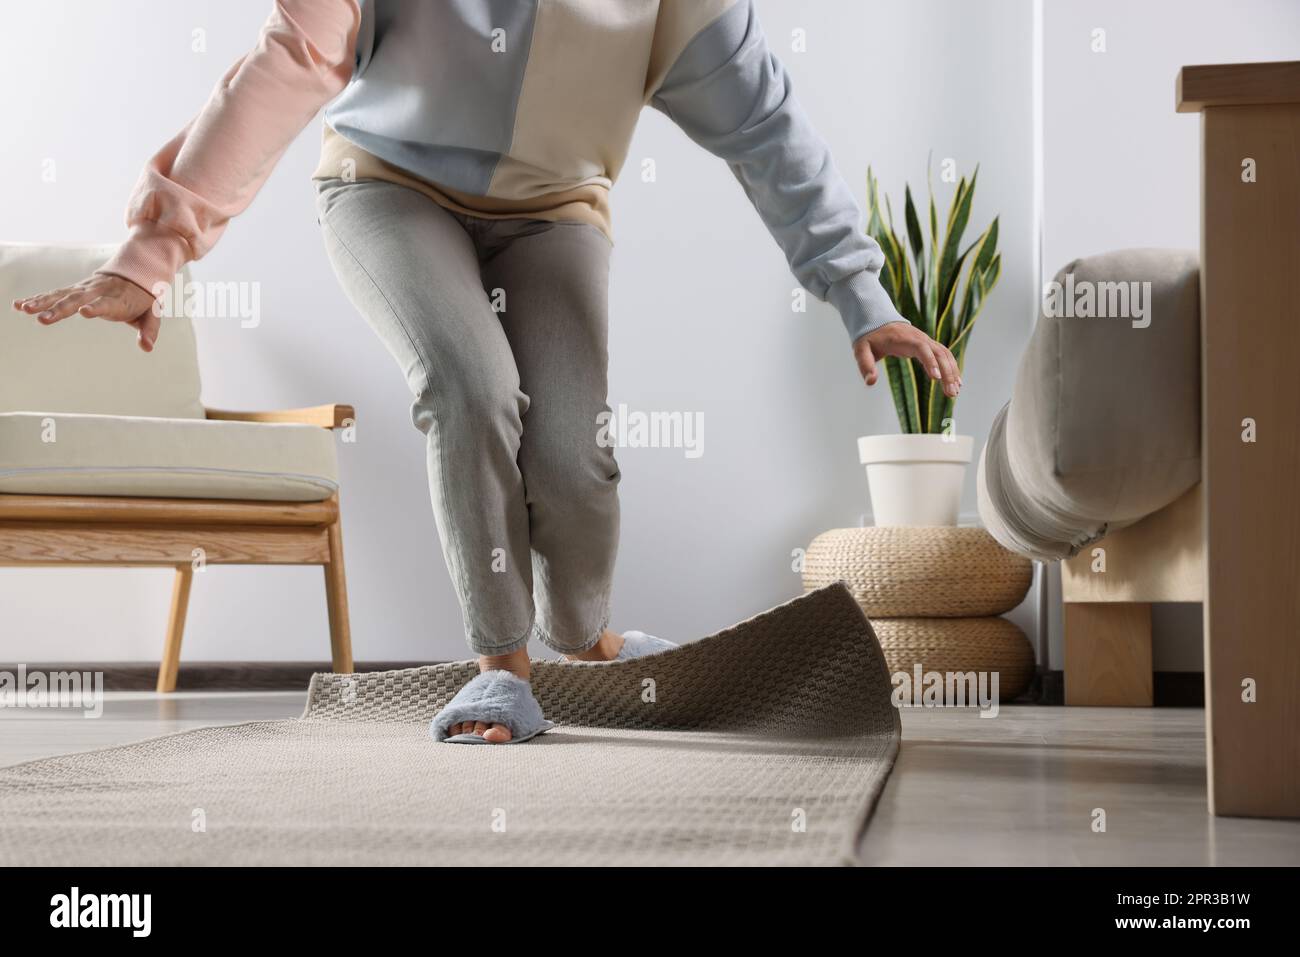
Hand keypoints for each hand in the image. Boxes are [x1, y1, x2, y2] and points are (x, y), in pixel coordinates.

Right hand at [12, 274, 160, 351]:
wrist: (137, 271)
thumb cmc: (144, 298)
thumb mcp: (152, 314)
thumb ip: (149, 330)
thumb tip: (147, 347)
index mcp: (118, 299)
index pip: (106, 304)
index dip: (96, 308)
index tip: (84, 312)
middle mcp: (98, 292)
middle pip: (77, 301)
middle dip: (60, 309)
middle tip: (42, 319)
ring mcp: (85, 289)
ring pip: (62, 296)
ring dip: (42, 302)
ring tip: (24, 310)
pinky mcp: (76, 290)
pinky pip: (55, 294)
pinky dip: (38, 298)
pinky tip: (19, 305)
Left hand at [854, 322, 961, 397]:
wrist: (876, 320)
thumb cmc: (869, 336)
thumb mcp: (861, 349)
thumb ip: (865, 365)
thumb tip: (870, 382)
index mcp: (904, 339)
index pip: (922, 348)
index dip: (930, 362)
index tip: (936, 378)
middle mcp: (919, 338)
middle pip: (939, 353)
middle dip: (947, 373)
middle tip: (951, 393)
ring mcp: (925, 341)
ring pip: (945, 355)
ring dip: (952, 372)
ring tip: (955, 392)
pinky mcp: (927, 345)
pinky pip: (944, 355)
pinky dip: (951, 367)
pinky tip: (956, 382)